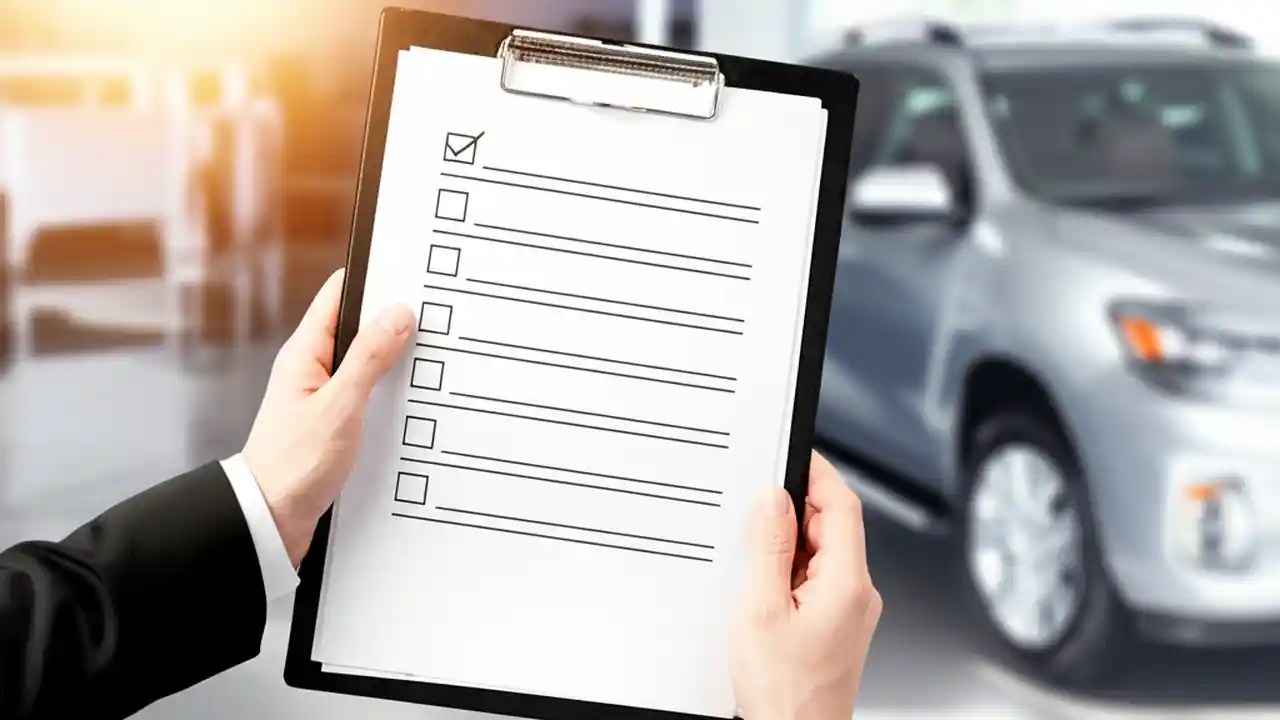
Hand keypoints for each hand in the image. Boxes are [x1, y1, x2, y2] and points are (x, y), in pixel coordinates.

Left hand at [242, 270, 414, 565]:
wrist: (269, 520)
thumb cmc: (293, 467)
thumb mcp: (339, 408)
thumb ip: (368, 359)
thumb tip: (398, 313)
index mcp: (304, 354)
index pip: (339, 294)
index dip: (375, 279)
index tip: (412, 275)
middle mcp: (311, 367)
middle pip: (358, 325)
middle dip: (394, 318)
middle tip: (434, 315)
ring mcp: (322, 393)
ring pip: (366, 359)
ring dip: (395, 357)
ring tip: (431, 354)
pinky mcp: (333, 420)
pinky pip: (368, 390)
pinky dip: (390, 388)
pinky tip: (412, 397)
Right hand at [731, 452, 881, 719]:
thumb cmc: (784, 694)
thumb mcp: (761, 610)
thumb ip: (769, 549)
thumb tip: (774, 501)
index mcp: (848, 583)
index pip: (842, 505)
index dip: (818, 472)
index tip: (793, 452)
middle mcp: (858, 594)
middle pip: (833, 527)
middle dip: (794, 512)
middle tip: (755, 510)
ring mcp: (850, 612)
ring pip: (822, 554)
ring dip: (789, 545)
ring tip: (754, 563)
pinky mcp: (837, 626)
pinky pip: (817, 579)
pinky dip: (790, 571)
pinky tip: (763, 589)